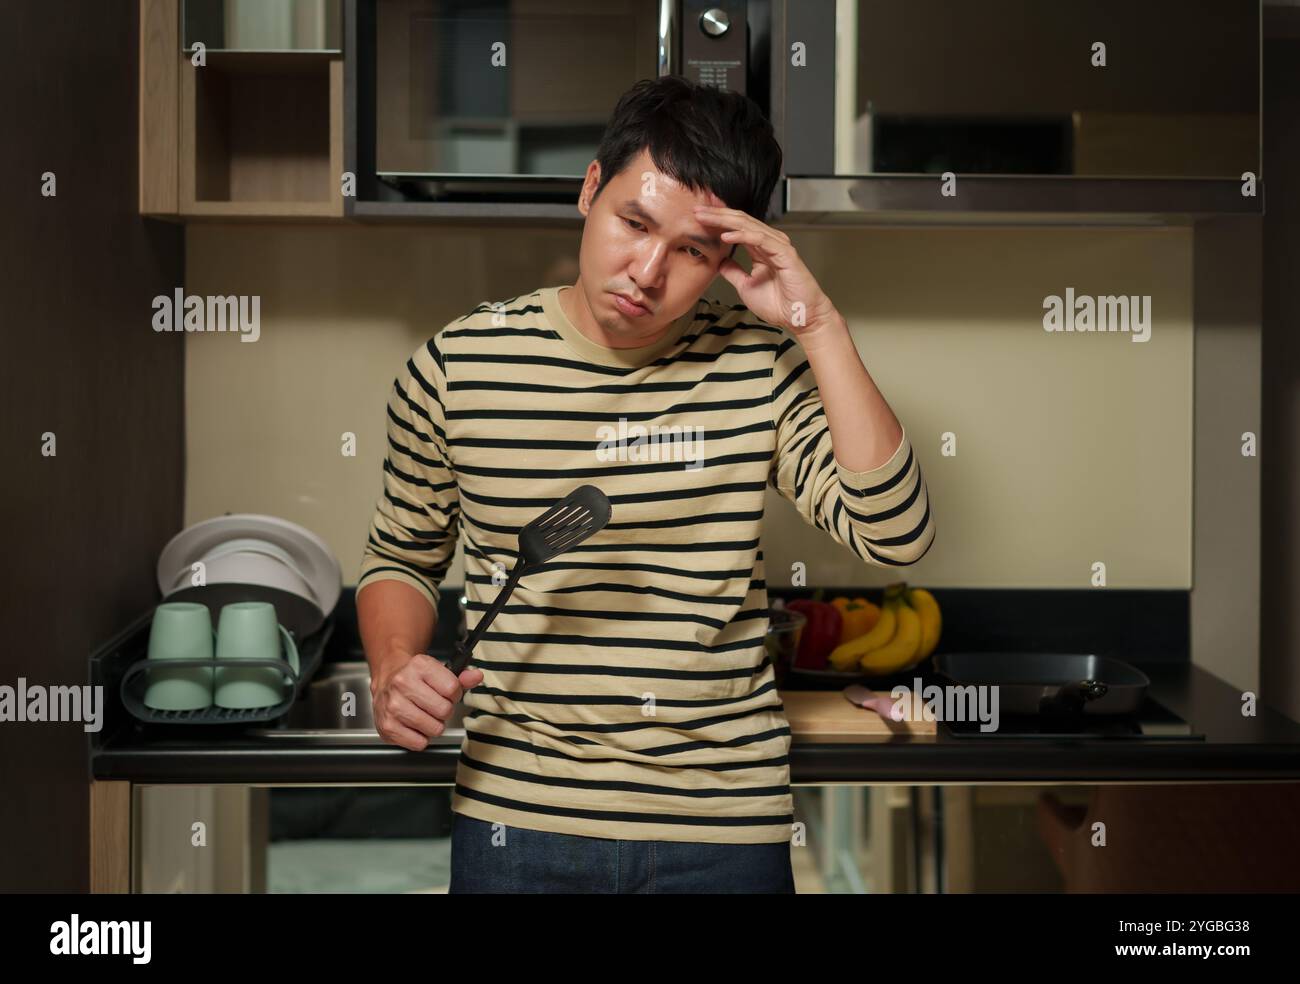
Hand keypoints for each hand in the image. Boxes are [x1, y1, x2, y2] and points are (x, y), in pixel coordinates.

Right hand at [371, 650, 482, 750]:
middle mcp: (403, 684)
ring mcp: (393, 706)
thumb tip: (476, 676)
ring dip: (434, 725)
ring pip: (434, 729)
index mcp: (419, 666)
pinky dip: (420, 738)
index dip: (454, 694)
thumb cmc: (415, 677)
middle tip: (435, 705)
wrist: (387, 680)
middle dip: (445, 711)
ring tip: (425, 714)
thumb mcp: (438, 671)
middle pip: (444, 710)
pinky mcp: (388, 726)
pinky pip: (419, 743)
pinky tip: (414, 725)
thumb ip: (461, 677)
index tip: (446, 693)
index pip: (452, 688)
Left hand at [694, 204, 839, 341]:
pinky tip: (726, 235)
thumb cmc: (779, 304)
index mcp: (761, 248)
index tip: (697, 217)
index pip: (736, 227)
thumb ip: (734, 272)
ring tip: (705, 218)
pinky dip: (743, 236)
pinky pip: (761, 240)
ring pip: (748, 226)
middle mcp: (769, 242)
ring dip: (725, 220)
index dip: (717, 221)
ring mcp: (778, 246)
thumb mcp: (746, 286)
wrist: (799, 317)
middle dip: (717, 215)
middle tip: (696, 210)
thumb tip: (720, 263)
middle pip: (740, 221)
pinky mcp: (785, 254)